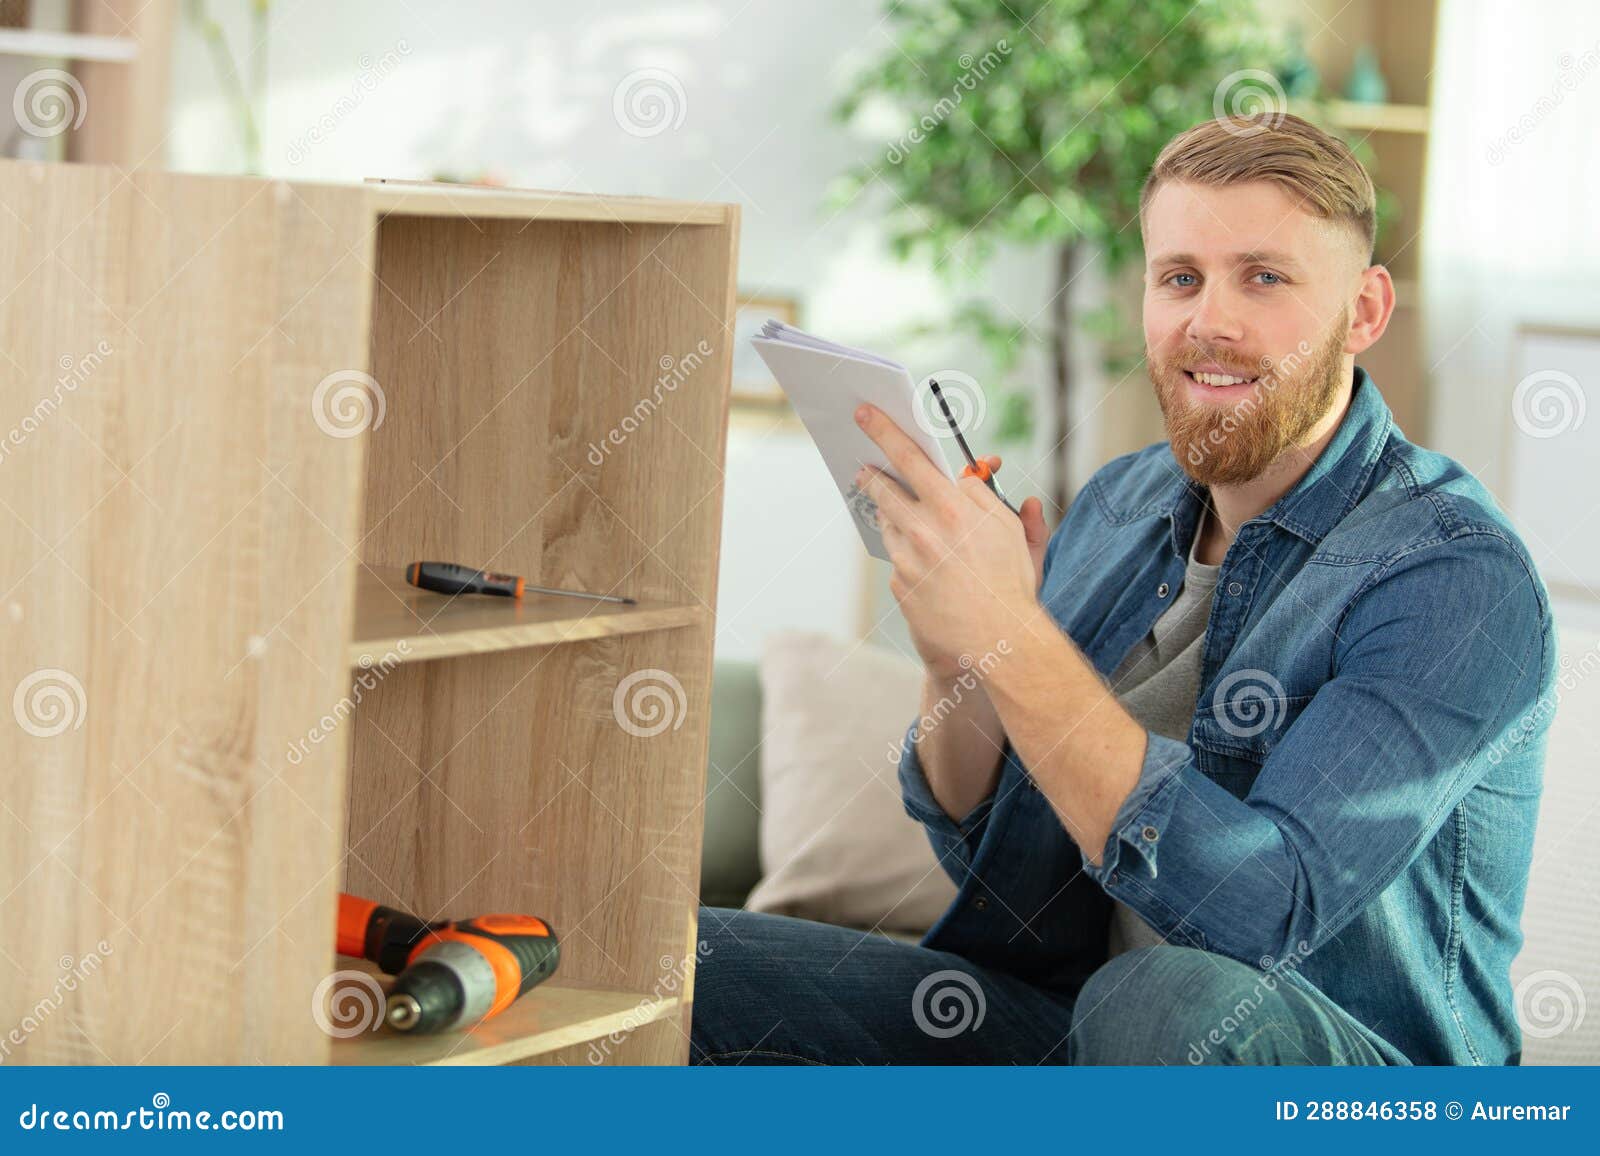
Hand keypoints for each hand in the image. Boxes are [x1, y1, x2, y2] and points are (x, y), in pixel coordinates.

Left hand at [854, 404, 1048, 678]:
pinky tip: (928, 567)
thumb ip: (985, 495)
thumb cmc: (1011, 581)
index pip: (909, 456)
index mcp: (950, 506)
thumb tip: (969, 476)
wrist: (998, 638)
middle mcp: (921, 529)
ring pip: (889, 525)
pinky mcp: (899, 587)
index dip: (883, 431)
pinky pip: (899, 561)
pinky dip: (908, 557)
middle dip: (872, 475)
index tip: (864, 413)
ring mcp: (906, 560)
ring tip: (911, 520)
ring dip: (893, 517)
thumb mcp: (1009, 527)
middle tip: (864, 467)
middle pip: (883, 489)